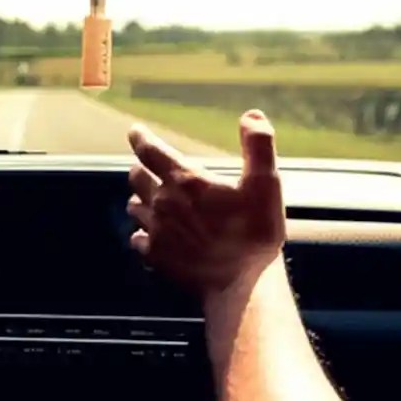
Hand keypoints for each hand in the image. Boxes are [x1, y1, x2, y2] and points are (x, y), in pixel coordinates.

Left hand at [126, 110, 285, 297]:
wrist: (242, 283)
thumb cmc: (256, 233)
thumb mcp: (266, 184)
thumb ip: (258, 146)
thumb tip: (251, 116)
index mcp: (185, 180)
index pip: (149, 150)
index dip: (140, 137)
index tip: (135, 131)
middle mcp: (162, 201)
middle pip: (136, 176)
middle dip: (141, 168)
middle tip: (149, 168)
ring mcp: (155, 229)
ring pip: (134, 206)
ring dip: (141, 199)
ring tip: (153, 200)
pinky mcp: (154, 254)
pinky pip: (137, 237)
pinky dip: (143, 232)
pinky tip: (154, 234)